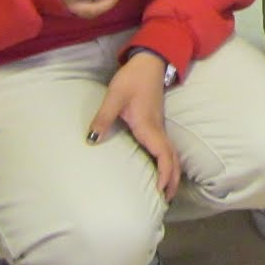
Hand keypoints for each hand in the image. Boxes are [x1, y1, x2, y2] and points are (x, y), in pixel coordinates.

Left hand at [87, 51, 179, 199]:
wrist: (149, 62)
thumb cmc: (132, 79)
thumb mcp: (115, 96)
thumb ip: (103, 117)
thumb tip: (91, 139)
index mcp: (148, 126)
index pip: (163, 154)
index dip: (164, 173)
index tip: (160, 191)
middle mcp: (157, 129)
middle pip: (172, 158)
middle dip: (171, 180)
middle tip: (166, 201)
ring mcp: (159, 126)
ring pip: (171, 154)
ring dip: (171, 172)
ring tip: (165, 191)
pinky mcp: (157, 124)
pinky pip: (166, 148)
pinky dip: (167, 163)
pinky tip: (160, 169)